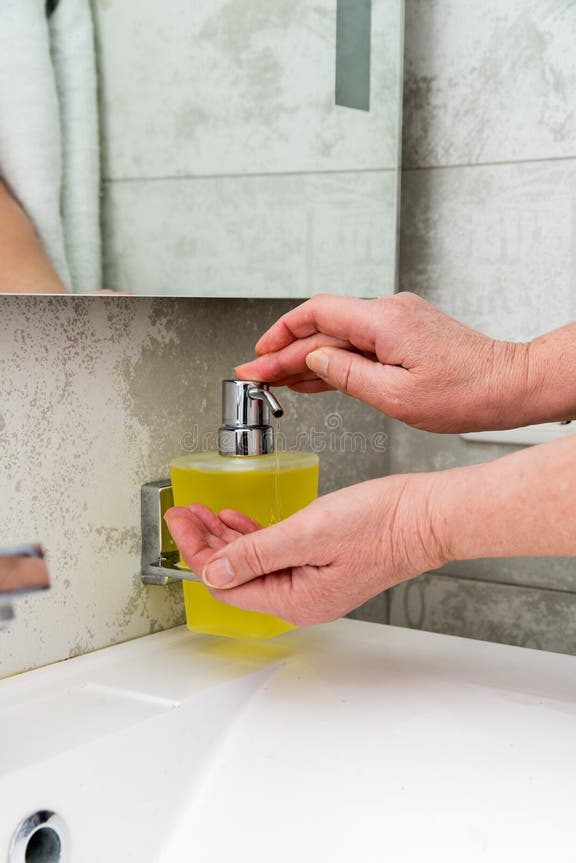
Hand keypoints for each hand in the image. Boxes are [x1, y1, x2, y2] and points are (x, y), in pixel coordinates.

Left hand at [164, 474, 445, 626]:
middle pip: (236, 575)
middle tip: (184, 513)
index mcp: (295, 600)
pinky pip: (275, 555)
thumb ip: (255, 554)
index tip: (180, 521)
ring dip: (226, 538)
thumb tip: (211, 572)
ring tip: (203, 513)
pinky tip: (238, 520)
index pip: (226, 582)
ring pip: (253, 563)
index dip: (196, 551)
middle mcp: (301, 599)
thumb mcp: (307, 534)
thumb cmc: (380, 524)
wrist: (426, 516)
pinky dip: (252, 536)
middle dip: (205, 543)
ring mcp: (312, 583)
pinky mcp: (321, 564)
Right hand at [235, 292, 531, 432]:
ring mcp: (398, 322)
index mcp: (384, 322)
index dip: (282, 332)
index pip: (317, 314)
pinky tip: (313, 377)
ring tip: (278, 381)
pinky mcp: (405, 334)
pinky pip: (358, 344)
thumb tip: (314, 361)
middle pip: (323, 328)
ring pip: (339, 337)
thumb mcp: (395, 396)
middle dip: (287, 353)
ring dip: (307, 359)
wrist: (507, 386)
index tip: (260, 353)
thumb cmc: (465, 393)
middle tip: (258, 376)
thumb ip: (347, 375)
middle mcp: (390, 312)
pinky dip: (334, 361)